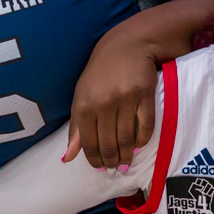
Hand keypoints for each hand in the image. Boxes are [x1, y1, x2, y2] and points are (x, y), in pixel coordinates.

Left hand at [65, 22, 159, 170]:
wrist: (127, 45)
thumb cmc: (101, 73)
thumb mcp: (81, 96)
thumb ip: (76, 128)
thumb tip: (67, 158)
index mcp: (84, 104)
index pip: (88, 142)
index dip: (94, 159)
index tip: (99, 168)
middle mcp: (103, 103)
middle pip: (108, 144)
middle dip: (111, 161)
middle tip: (114, 169)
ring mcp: (125, 99)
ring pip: (127, 139)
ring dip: (127, 156)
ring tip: (126, 163)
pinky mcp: (145, 95)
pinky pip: (145, 126)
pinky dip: (142, 140)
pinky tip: (138, 146)